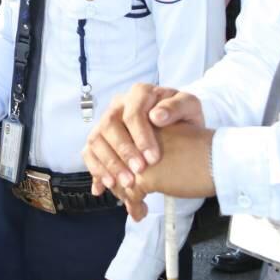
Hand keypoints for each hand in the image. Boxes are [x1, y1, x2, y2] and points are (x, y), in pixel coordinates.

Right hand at [84, 85, 203, 193]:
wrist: (179, 129)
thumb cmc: (182, 118)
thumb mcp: (189, 107)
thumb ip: (178, 106)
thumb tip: (157, 116)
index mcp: (139, 94)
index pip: (132, 113)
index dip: (140, 136)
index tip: (153, 158)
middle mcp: (118, 105)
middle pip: (109, 125)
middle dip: (124, 151)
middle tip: (139, 171)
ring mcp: (106, 121)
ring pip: (96, 139)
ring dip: (109, 163)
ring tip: (126, 183)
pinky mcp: (100, 139)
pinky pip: (89, 152)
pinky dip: (96, 169)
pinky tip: (108, 185)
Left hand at [105, 123, 216, 220]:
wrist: (218, 159)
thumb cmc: (202, 152)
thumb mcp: (170, 142)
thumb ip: (150, 149)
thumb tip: (135, 169)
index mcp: (143, 124)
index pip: (118, 145)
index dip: (116, 165)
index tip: (117, 179)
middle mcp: (137, 138)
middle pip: (116, 162)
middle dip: (117, 182)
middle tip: (122, 194)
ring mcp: (139, 157)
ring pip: (121, 180)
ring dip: (124, 196)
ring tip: (133, 205)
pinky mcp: (146, 175)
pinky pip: (131, 195)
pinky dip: (134, 206)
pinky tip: (140, 212)